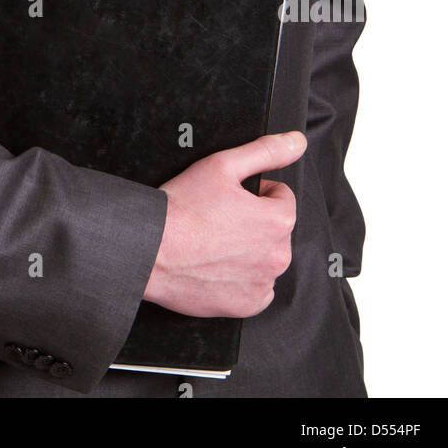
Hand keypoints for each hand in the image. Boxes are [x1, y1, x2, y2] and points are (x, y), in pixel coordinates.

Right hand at [142, 131, 305, 316]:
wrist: (150, 249)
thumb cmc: (183, 207)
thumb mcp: (223, 164)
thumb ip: (265, 150)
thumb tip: (296, 141)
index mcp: (278, 220)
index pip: (280, 197)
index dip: (254, 192)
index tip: (229, 197)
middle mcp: (279, 256)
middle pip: (274, 229)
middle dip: (253, 222)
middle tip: (217, 218)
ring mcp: (263, 284)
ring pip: (264, 258)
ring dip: (248, 250)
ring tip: (213, 242)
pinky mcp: (247, 306)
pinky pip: (255, 288)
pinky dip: (240, 278)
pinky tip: (216, 266)